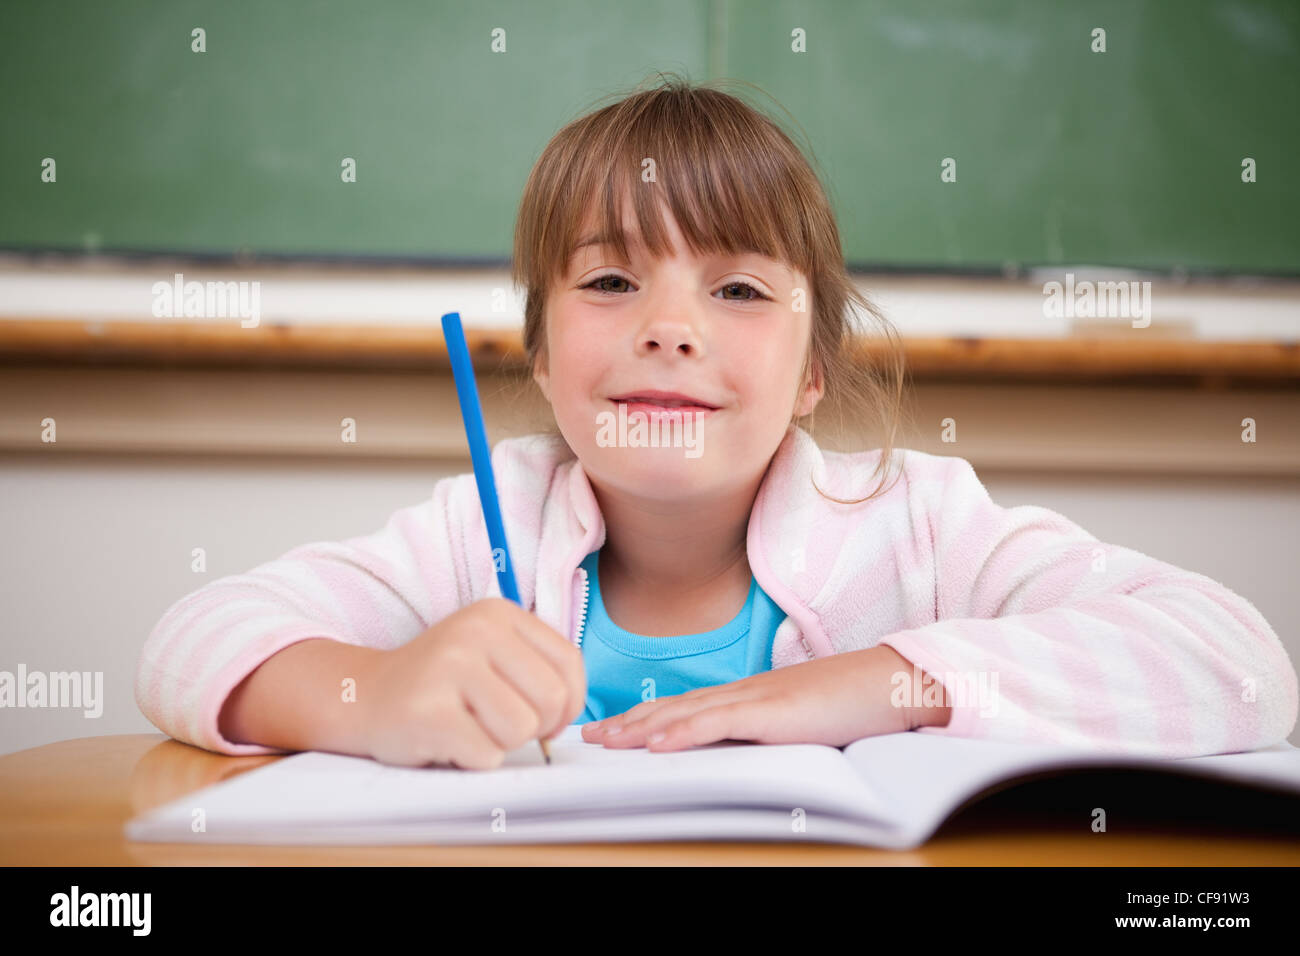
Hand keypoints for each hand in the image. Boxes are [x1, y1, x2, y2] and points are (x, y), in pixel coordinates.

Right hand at [361, 598, 585, 769]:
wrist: (365, 695)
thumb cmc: (442, 684)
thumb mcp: (492, 653)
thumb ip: (538, 670)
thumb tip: (570, 713)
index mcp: (497, 614)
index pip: (569, 664)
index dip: (568, 703)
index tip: (542, 715)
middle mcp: (474, 632)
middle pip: (550, 699)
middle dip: (535, 726)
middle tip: (500, 725)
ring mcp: (448, 669)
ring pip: (521, 729)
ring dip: (501, 743)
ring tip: (469, 727)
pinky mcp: (428, 712)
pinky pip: (487, 755)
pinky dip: (473, 759)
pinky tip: (448, 739)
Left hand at [581, 644, 948, 751]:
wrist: (891, 681)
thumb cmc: (855, 703)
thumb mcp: (802, 722)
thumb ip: (771, 731)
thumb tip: (747, 750)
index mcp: (750, 696)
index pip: (687, 707)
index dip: (647, 718)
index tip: (612, 729)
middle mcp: (744, 692)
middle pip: (674, 707)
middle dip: (628, 723)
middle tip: (589, 736)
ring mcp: (756, 699)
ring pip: (686, 713)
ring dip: (641, 728)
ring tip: (604, 740)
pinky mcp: (772, 711)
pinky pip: (719, 724)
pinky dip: (684, 732)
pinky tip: (656, 744)